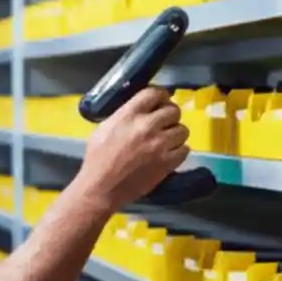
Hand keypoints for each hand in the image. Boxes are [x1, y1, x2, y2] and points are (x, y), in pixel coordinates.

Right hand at [75, 86, 188, 211]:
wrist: (101, 187)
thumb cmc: (97, 159)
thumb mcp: (104, 128)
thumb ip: (123, 116)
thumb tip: (137, 110)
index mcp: (129, 114)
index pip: (154, 93)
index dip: (161, 95)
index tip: (160, 101)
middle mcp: (147, 125)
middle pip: (173, 110)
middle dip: (170, 115)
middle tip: (165, 123)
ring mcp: (159, 144)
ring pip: (182, 130)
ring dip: (176, 134)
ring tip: (168, 140)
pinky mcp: (167, 163)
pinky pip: (185, 150)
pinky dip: (179, 151)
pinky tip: (170, 154)